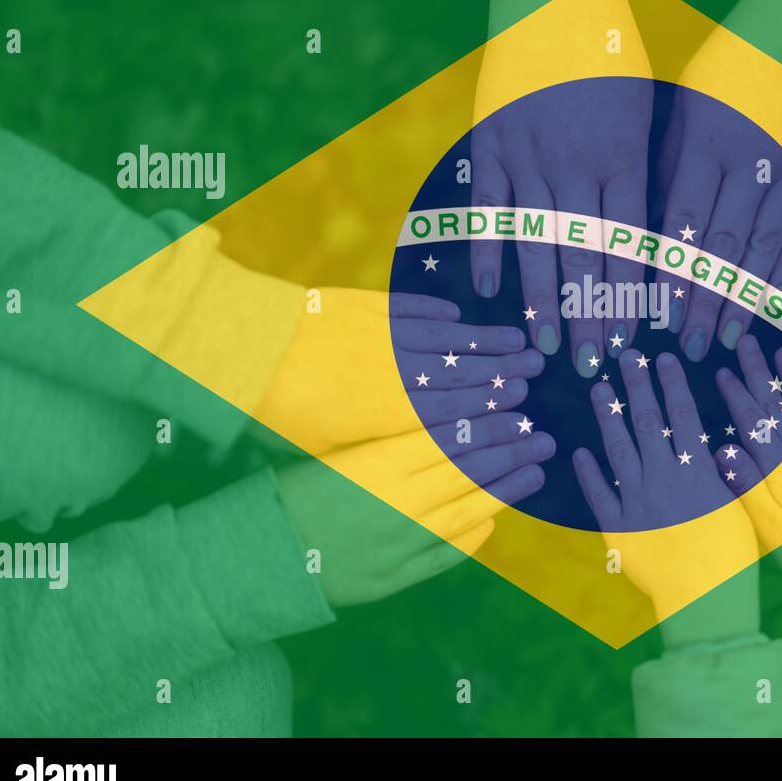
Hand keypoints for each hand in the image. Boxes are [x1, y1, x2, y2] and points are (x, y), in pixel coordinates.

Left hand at [255, 291, 540, 453]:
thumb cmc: (276, 414)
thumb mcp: (327, 452)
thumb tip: (411, 474)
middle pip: (462, 373)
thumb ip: (375, 458)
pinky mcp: (362, 306)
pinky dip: (436, 312)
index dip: (492, 412)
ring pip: (447, 338)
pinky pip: (410, 309)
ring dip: (484, 341)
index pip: (455, 414)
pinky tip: (457, 315)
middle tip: (538, 372)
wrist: (243, 348)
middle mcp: (399, 371)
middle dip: (504, 373)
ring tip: (518, 341)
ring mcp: (383, 334)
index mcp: (392, 413)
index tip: (523, 411)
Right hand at [277, 416, 554, 607]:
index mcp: (375, 463)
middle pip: (465, 470)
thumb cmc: (281, 494)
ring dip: (504, 489)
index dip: (485, 422)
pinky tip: (493, 520)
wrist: (249, 560)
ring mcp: (397, 544)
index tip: (513, 408)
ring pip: (464, 510)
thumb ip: (382, 441)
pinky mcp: (393, 578)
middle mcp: (394, 503)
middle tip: (539, 433)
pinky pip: (445, 555)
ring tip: (533, 470)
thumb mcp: (329, 452)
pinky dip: (472, 536)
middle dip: (507, 449)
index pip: (446, 437)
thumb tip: (433, 420)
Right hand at [470, 65, 651, 374]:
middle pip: (584, 257)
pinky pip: (489, 207)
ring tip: (546, 344)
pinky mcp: (491, 142)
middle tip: (592, 366)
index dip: (629, 300)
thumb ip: (642, 172)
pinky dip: (488, 248)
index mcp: (625, 157)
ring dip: (541, 299)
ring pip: (536, 242)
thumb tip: (653, 239)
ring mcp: (529, 155)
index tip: (631, 342)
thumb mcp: (645, 110)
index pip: (629, 246)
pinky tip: (490, 289)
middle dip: (590, 317)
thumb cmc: (612, 51)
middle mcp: (577, 164)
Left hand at [572, 351, 758, 635]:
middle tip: (626, 357)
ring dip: (608, 417)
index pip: (683, 416)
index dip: (672, 385)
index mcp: (697, 471)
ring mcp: (638, 501)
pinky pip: (600, 495)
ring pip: (619, 450)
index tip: (663, 359)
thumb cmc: (732, 554)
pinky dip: (588, 473)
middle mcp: (664, 478)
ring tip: (599, 389)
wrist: (706, 596)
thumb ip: (727, 473)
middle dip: (637, 387)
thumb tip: (722, 443)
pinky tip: (578, 453)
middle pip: (648, 423)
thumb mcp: (738, 505)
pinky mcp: (619, 528)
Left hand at [653, 0, 781, 360]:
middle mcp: (754, 159)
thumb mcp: (686, 101)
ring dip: (748, 299)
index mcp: (708, 139)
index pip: (685, 222)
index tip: (656, 317)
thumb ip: (671, 164)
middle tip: (690, 349)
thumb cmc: (732, 59)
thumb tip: (650, 231)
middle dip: (706, 302)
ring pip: (768, 247)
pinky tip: (777, 306)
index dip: (672, 275)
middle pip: (725, 245)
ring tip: (730, 341)